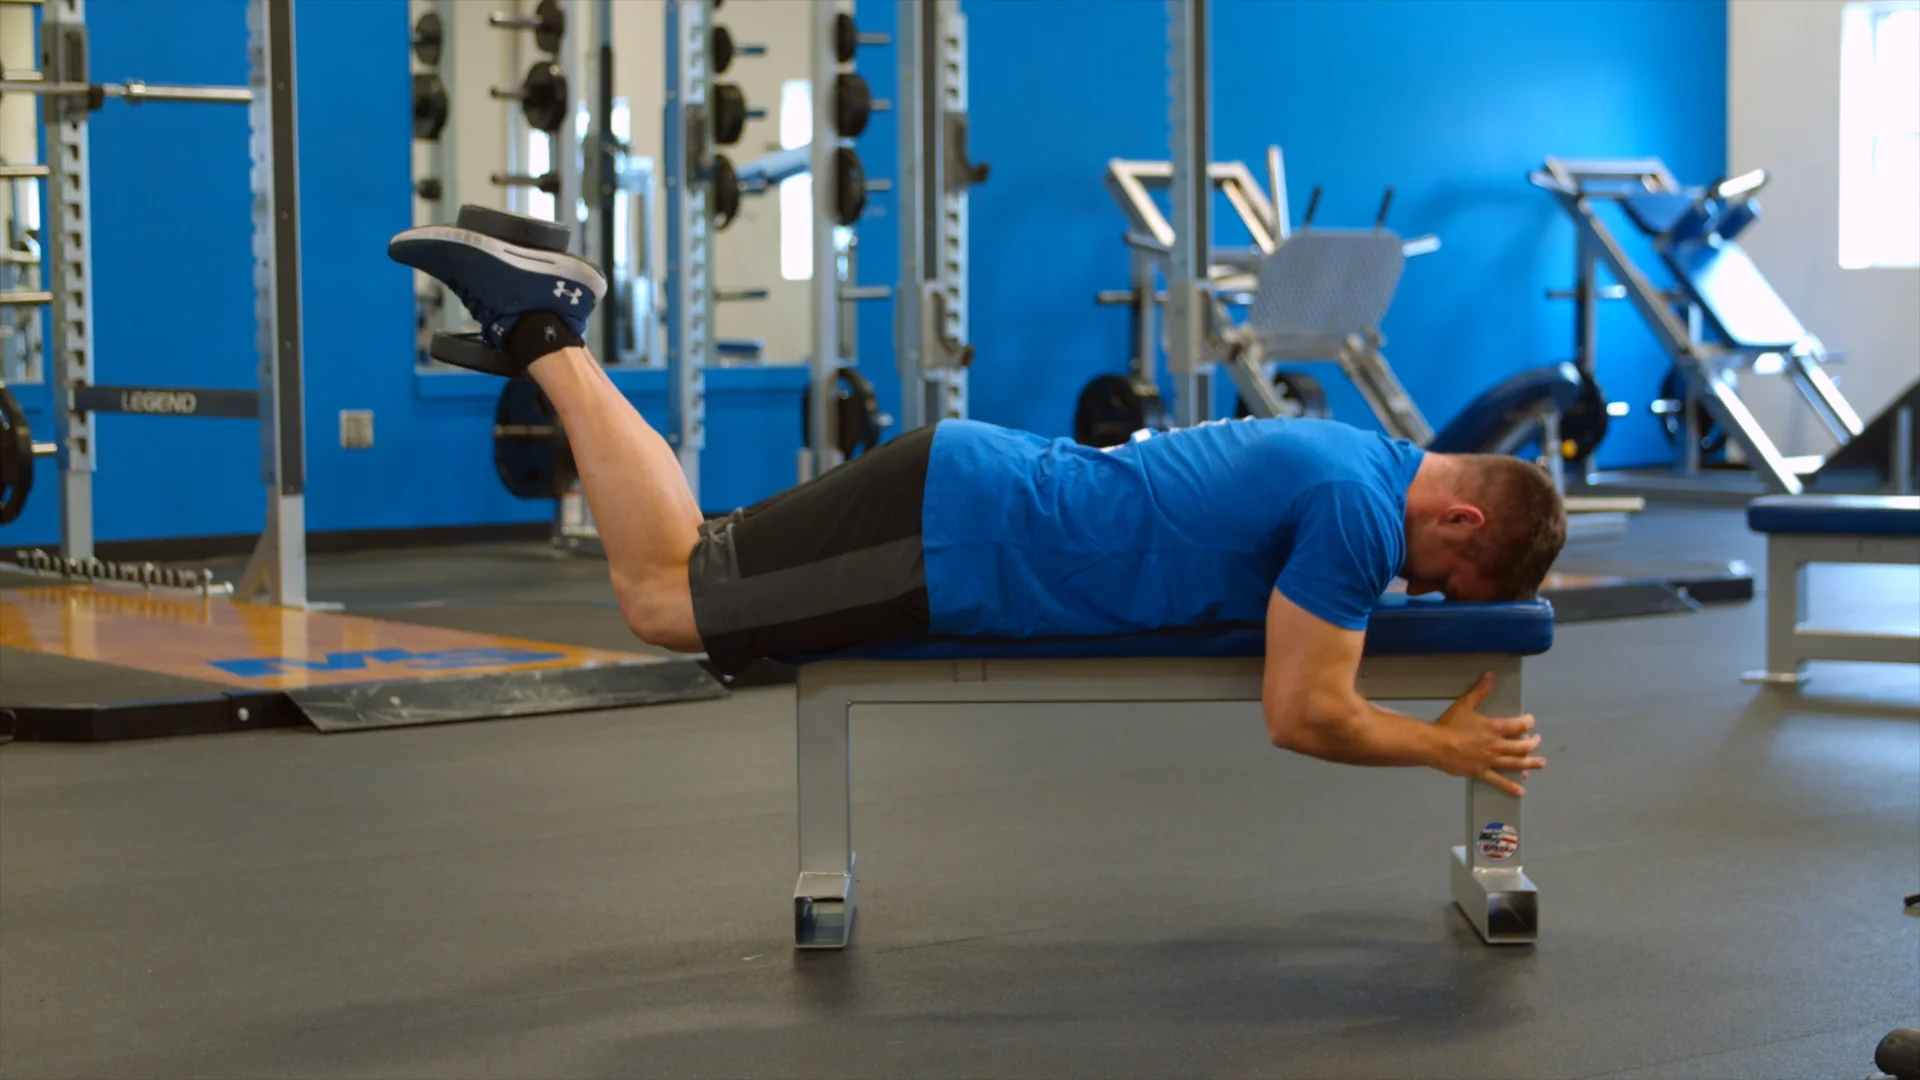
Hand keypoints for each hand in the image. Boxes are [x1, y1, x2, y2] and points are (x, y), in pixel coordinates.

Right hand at [1431, 672, 1544, 796]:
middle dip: (1533, 743)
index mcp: (1494, 728)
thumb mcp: (1465, 703)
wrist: (1435, 745)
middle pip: (1522, 747)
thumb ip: (1480, 690)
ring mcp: (1490, 761)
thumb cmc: (1449, 724)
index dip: (1528, 722)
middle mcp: (1496, 745)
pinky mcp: (1481, 772)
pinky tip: (1521, 791)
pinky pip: (1499, 781)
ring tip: (1541, 763)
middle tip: (1537, 741)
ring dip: (1531, 763)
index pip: (1519, 725)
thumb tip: (1492, 674)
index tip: (1530, 721)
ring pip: (1516, 764)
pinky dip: (1511, 787)